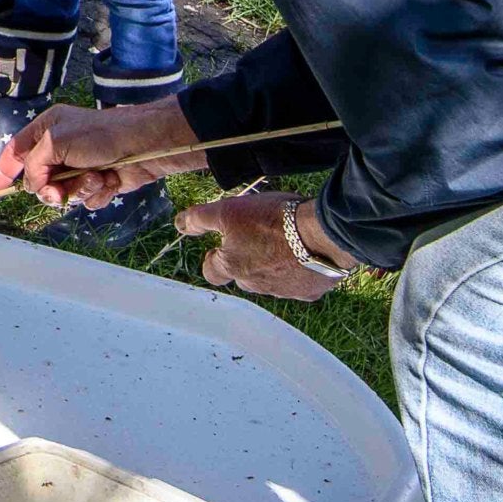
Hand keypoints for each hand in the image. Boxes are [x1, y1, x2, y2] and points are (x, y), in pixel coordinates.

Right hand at [0, 97, 206, 207]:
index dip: (2, 172)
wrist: (145, 144)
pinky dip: (98, 194)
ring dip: (80, 190)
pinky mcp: (99, 181)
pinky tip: (110, 182)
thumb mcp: (56, 143)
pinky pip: (86, 199)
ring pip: (64, 194)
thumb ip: (35, 165)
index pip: (15, 152)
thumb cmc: (101, 134)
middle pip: (40, 181)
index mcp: (47, 130)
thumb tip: (33, 187)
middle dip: (51, 189)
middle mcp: (61, 149)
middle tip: (59, 193)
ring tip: (97, 178)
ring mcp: (80, 166)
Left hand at [176, 193, 354, 301]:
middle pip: (242, 277)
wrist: (323, 234)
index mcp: (234, 268)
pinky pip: (300, 282)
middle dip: (244, 260)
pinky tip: (307, 251)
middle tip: (255, 237)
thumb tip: (179, 224)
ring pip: (270, 280)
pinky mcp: (311, 290)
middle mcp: (256, 285)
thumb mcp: (228, 211)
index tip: (218, 248)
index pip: (211, 273)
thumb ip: (200, 218)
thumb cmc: (273, 220)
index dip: (212, 260)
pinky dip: (299, 269)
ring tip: (284, 240)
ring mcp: (285, 291)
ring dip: (272, 264)